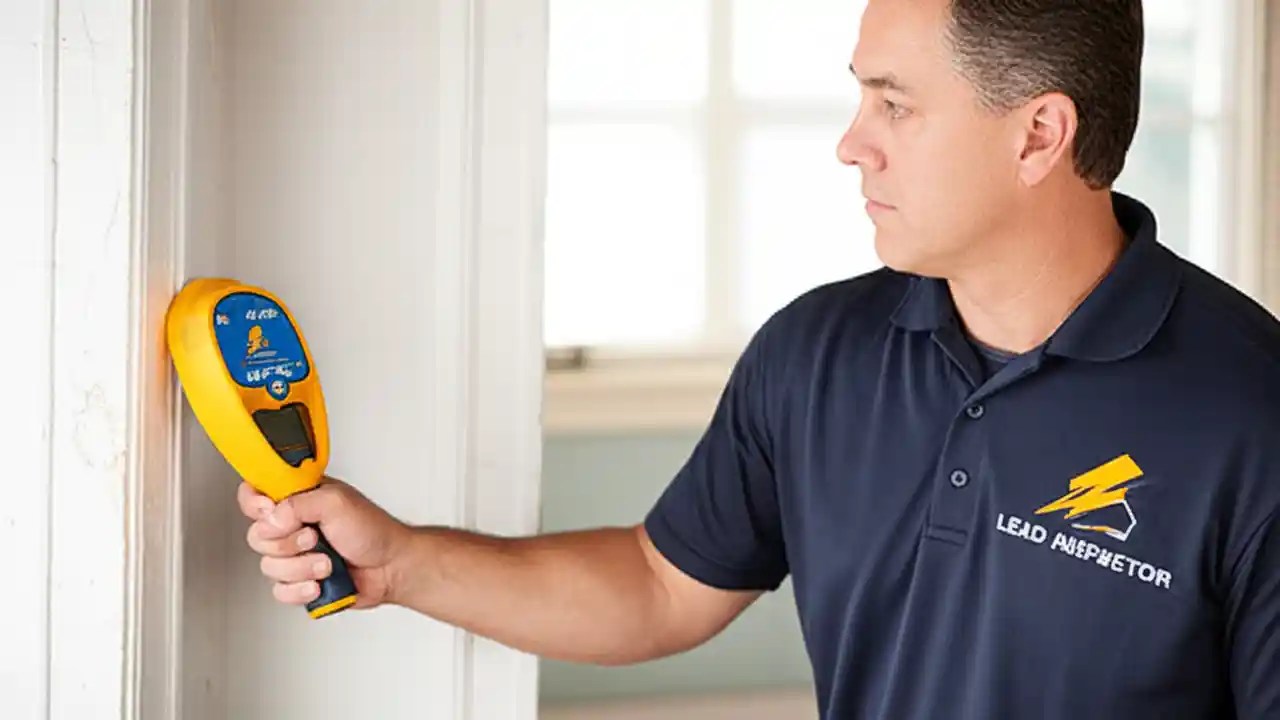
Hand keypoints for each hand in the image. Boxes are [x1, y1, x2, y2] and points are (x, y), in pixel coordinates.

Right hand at [237, 476, 410, 609]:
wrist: (391, 567)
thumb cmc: (373, 530)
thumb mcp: (337, 503)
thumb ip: (298, 504)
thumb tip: (271, 517)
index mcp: (297, 499)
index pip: (254, 495)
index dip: (254, 505)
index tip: (270, 511)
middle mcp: (291, 526)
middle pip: (257, 536)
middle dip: (288, 542)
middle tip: (314, 538)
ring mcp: (294, 556)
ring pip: (269, 566)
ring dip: (302, 567)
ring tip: (328, 562)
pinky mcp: (298, 582)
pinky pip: (280, 591)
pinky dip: (302, 589)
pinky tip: (321, 582)